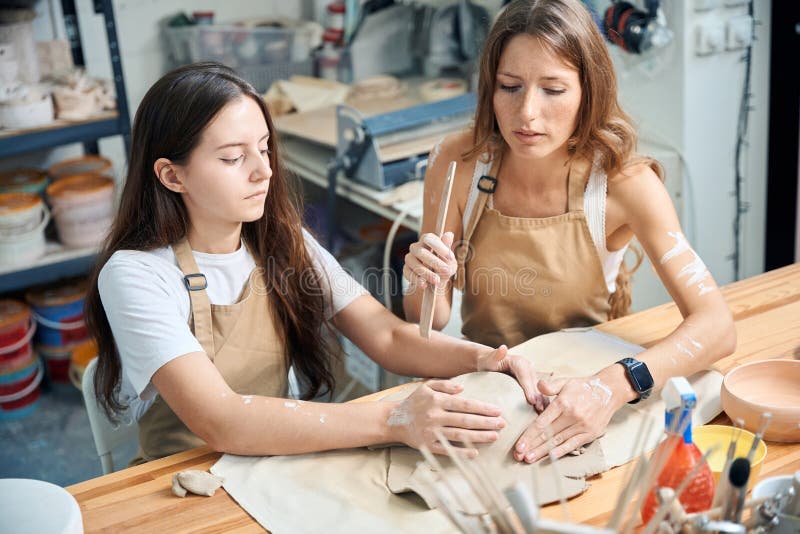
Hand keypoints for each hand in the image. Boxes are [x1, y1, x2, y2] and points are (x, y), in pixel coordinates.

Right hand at [387, 379, 504, 456]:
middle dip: (486, 423)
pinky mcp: (427, 446)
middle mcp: (434, 416)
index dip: (483, 408)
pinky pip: (447, 450)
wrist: (393, 420)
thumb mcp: (427, 386)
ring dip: (479, 437)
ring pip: (459, 435)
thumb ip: (445, 384)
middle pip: (465, 420)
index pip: (464, 404)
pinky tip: (475, 453)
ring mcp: (431, 432)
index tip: (498, 410)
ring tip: (495, 436)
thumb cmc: (414, 402)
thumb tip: (463, 387)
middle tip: (503, 424)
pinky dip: (462, 452)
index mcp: (437, 400)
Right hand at [403, 231, 456, 290]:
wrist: (437, 283)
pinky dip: (417, 279)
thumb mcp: (450, 261)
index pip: (428, 238)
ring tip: (437, 280)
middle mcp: (416, 248)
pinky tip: (424, 284)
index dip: (439, 247)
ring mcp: (410, 258)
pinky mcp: (406, 270)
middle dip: (434, 262)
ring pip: (414, 263)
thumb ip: (448, 249)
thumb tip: (449, 234)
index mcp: (427, 241)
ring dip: (426, 272)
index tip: (451, 257)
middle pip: (420, 251)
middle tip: (446, 271)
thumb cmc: (444, 268)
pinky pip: (408, 273)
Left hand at [477, 345, 546, 411]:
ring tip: (543, 413)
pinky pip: (539, 393)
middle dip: (538, 397)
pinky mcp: (532, 383)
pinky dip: (542, 402)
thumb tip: (503, 347)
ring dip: (542, 400)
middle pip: (534, 383)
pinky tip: (542, 413)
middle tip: (540, 410)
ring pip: (539, 389)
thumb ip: (495, 355)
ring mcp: (531, 376)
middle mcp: (528, 368)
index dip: (529, 388)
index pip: (525, 375)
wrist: (489, 364)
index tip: (531, 401)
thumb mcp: (489, 359)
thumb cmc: (487, 363)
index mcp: (519, 362)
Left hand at [513, 374, 621, 461]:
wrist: (609, 391)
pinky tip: (550, 458)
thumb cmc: (582, 387)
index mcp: (563, 403)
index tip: (519, 445)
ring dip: (543, 452)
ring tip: (529, 458)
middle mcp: (573, 416)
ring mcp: (583, 426)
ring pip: (558, 442)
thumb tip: (538, 385)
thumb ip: (550, 385)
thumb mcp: (565, 381)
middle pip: (548, 435)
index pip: (542, 422)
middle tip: (518, 455)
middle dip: (532, 446)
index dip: (529, 435)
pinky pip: (573, 445)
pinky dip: (561, 452)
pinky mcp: (591, 434)